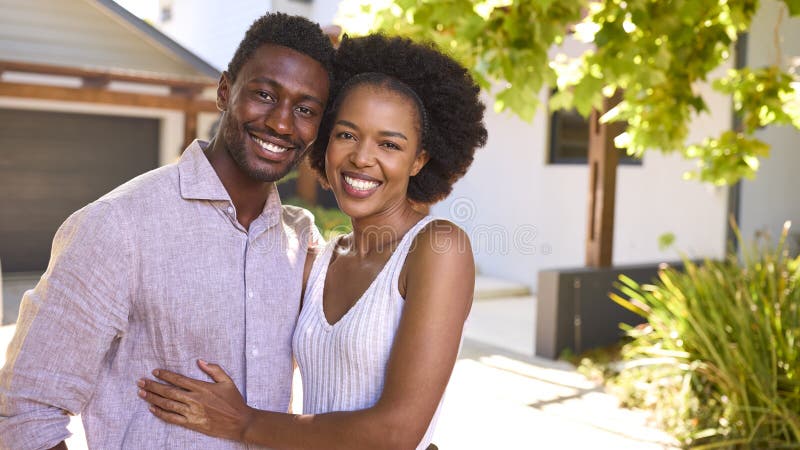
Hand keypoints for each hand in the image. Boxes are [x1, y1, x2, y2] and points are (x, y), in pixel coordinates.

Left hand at [138, 360, 253, 440]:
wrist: (240, 422)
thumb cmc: (234, 401)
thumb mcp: (227, 381)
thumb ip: (214, 369)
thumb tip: (200, 361)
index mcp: (202, 388)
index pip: (179, 380)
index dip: (165, 375)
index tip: (155, 371)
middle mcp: (195, 400)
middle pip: (169, 391)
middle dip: (153, 386)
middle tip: (140, 381)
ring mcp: (192, 412)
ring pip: (168, 404)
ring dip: (153, 398)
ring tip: (142, 393)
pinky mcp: (192, 423)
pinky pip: (172, 418)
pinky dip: (161, 413)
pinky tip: (152, 409)